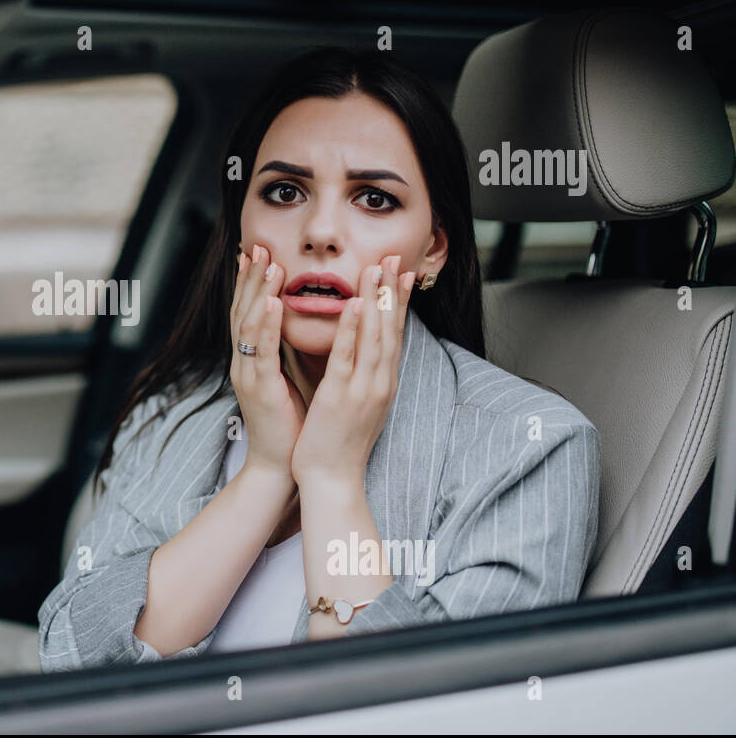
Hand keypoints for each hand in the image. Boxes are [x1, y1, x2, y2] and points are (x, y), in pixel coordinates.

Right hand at [230, 243, 307, 476]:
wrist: (284, 465)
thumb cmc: (291, 423)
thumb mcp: (289, 378)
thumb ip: (288, 350)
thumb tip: (298, 323)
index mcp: (253, 359)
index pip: (249, 312)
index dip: (252, 282)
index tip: (259, 253)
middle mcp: (245, 362)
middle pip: (243, 310)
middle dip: (250, 277)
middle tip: (257, 246)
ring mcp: (249, 375)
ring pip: (249, 324)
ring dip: (257, 291)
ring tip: (267, 263)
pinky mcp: (260, 389)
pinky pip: (261, 351)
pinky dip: (265, 325)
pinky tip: (270, 302)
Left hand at [290, 254, 413, 484]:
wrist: (333, 480)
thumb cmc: (340, 444)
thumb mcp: (357, 403)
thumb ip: (361, 375)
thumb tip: (361, 351)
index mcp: (383, 383)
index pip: (394, 335)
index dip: (399, 303)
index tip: (403, 273)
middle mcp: (380, 382)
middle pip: (391, 329)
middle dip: (393, 291)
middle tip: (396, 256)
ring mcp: (364, 389)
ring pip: (375, 337)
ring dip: (378, 299)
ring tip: (378, 267)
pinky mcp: (342, 396)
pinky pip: (349, 357)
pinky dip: (354, 328)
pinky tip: (356, 303)